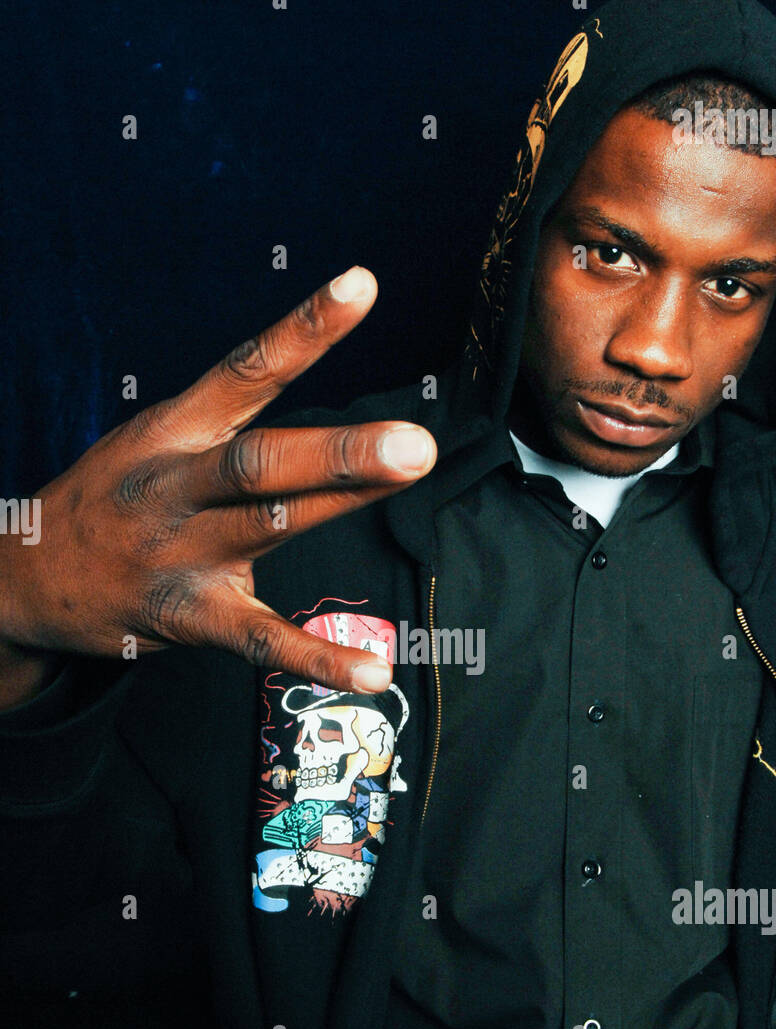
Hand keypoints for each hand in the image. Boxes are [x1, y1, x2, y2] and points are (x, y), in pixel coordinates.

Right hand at [0, 266, 435, 706]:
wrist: (30, 580)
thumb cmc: (116, 500)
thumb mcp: (159, 441)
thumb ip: (237, 429)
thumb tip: (333, 428)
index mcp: (176, 429)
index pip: (245, 370)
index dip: (304, 330)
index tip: (362, 285)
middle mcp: (179, 485)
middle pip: (263, 460)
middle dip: (339, 451)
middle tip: (414, 443)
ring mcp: (184, 553)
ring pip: (270, 525)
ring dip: (342, 505)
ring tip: (410, 482)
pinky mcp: (190, 617)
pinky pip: (260, 639)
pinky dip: (317, 658)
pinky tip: (373, 672)